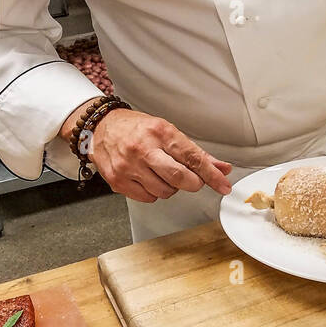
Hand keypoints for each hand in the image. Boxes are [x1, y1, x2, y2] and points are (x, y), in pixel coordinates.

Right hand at [60, 104, 231, 203]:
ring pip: (165, 191)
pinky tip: (147, 178)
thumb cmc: (137, 129)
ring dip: (171, 187)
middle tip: (191, 179)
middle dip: (192, 183)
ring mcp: (129, 166)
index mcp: (160, 132)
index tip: (223, 185)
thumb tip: (221, 168)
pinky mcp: (118, 181)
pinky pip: (148, 198)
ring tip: (161, 173)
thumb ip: (195, 152)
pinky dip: (153, 192)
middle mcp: (143, 149)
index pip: (193, 157)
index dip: (212, 175)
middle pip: (179, 178)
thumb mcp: (168, 132)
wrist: (101, 128)